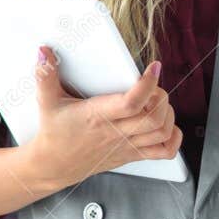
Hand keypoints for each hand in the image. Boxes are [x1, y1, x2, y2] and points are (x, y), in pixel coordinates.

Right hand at [26, 45, 181, 190]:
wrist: (54, 166)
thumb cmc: (54, 133)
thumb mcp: (47, 102)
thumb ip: (46, 75)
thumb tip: (45, 52)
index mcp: (98, 116)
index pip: (131, 102)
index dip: (148, 83)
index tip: (154, 67)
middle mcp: (116, 132)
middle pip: (154, 117)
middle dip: (161, 96)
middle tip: (152, 85)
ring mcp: (126, 146)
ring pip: (161, 131)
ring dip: (168, 113)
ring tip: (158, 101)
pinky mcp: (132, 155)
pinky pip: (164, 152)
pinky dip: (173, 137)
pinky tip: (166, 125)